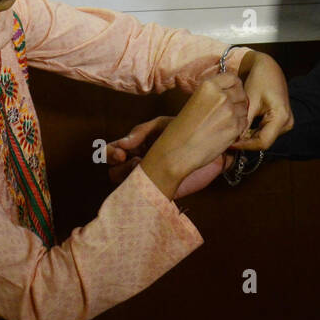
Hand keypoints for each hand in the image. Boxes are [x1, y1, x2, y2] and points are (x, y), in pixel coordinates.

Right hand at [107, 116, 230, 196]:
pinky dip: (139, 188)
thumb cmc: (184, 132)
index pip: (112, 150)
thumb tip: (123, 143)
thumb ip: (141, 132)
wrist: (210, 148)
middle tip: (123, 157)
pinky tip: (149, 178)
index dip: (109, 152)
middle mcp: (138, 162)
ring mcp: (147, 177)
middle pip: (113, 169)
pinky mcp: (158, 190)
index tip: (121, 152)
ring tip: (141, 164)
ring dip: (126, 173)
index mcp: (136, 146)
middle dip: (113, 163)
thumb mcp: (162, 125)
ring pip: (123, 181)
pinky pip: (141, 193)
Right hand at [140, 73, 249, 197]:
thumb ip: (213, 94)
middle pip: (241, 92)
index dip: (234, 86)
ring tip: (223, 124)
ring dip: (239, 115)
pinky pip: (244, 123)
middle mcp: (221, 96)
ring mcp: (230, 111)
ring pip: (244, 109)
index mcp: (208, 86)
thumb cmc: (181, 129)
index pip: (232, 78)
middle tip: (228, 111)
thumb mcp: (194, 101)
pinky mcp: (235, 128)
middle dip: (238, 101)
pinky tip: (225, 132)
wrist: (178, 151)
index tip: (231, 92)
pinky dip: (238, 127)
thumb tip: (228, 92)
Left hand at [234, 51, 291, 149]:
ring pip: (263, 138)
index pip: (262, 142)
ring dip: (248, 137)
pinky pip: (264, 131)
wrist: (267, 67)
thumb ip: (243, 122)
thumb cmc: (259, 79)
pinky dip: (251, 131)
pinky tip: (239, 128)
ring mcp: (284, 122)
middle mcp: (286, 123)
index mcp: (281, 117)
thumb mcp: (249, 101)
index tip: (230, 143)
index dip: (245, 145)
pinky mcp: (279, 120)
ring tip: (231, 134)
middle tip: (227, 140)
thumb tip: (234, 140)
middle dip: (245, 142)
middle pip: (263, 141)